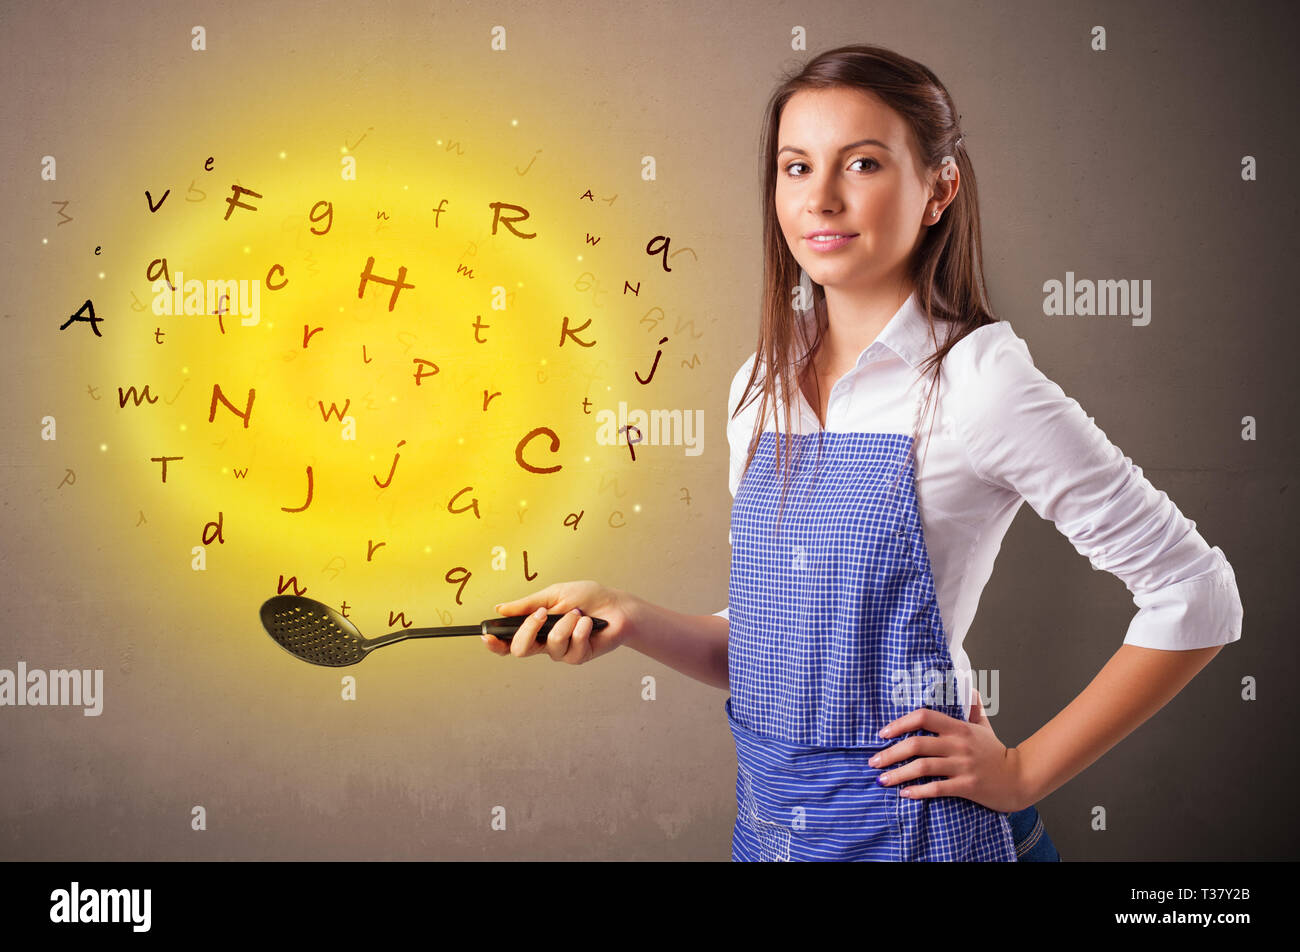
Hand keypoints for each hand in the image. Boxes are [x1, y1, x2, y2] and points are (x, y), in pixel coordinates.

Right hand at [482, 580, 631, 663]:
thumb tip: (499, 609)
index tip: (487, 636)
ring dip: (565, 624)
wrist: (617, 605)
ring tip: (578, 612)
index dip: (495, 644)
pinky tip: (588, 622)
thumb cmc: (587, 598)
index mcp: (536, 628)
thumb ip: (528, 605)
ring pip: (551, 645)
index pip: (509, 642)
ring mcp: (562, 652)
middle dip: (528, 630)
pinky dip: (581, 629)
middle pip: (521, 650)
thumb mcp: (554, 594)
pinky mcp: (580, 657)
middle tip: (543, 614)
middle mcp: (546, 643)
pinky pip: (572, 647)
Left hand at [869, 690, 1032, 812]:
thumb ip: (972, 707)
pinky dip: (918, 792)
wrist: (1020, 778)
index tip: (883, 733)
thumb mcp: (983, 726)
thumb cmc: (996, 753)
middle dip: (890, 753)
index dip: (900, 723)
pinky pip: (937, 788)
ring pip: (923, 767)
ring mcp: (962, 766)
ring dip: (898, 774)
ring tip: (882, 780)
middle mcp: (958, 745)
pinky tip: (904, 794)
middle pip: (916, 744)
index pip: (924, 717)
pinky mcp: (967, 786)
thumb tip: (967, 686)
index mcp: (959, 728)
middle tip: (873, 761)